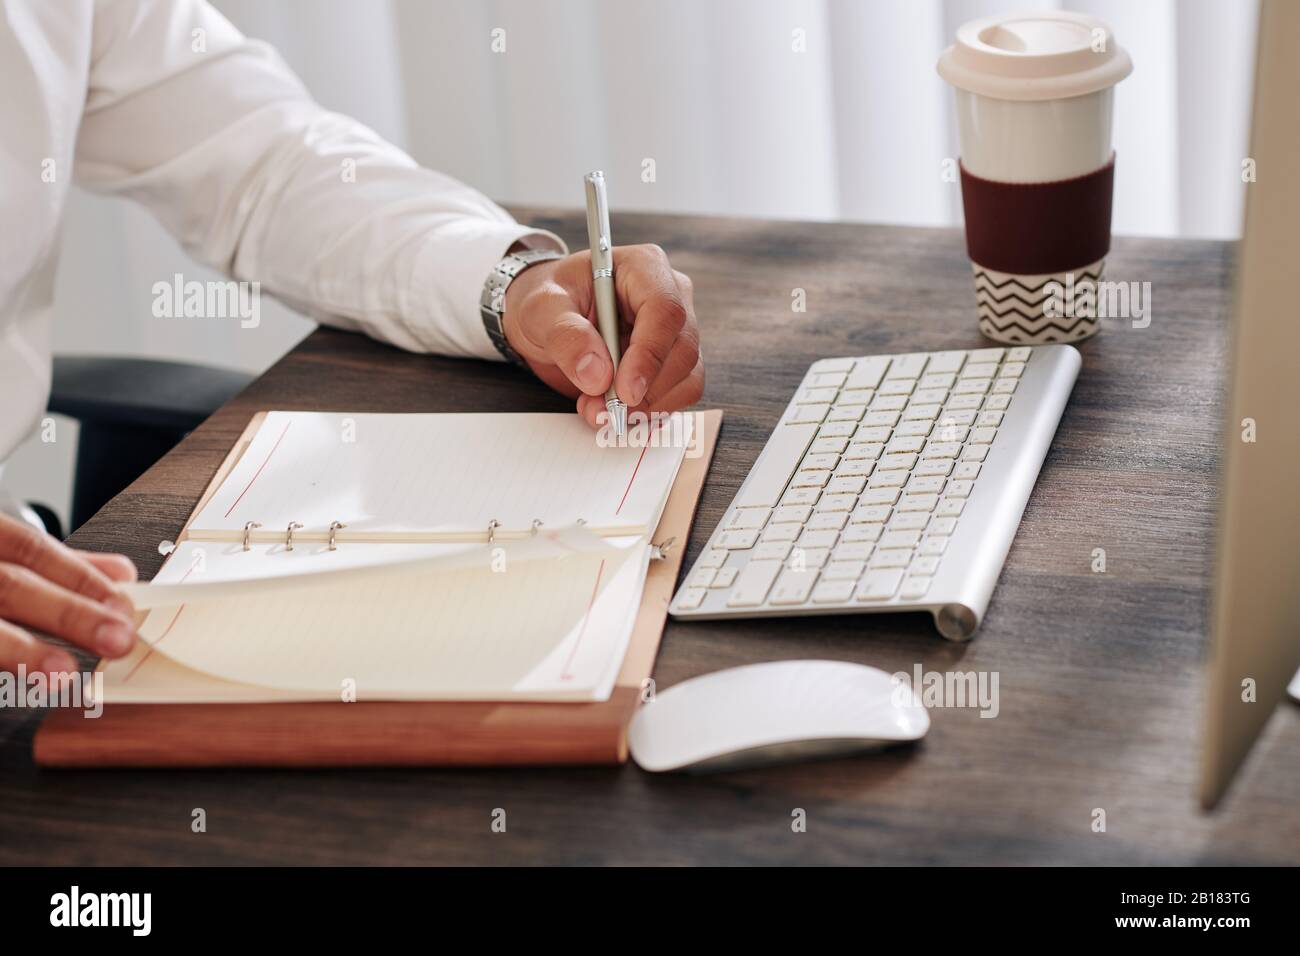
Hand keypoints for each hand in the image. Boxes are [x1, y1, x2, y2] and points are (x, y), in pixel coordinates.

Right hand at [0, 513, 138, 675]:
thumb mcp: (7, 554)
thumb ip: (61, 565)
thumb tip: (121, 575)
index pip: (32, 548)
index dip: (79, 576)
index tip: (123, 604)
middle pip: (13, 586)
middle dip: (69, 613)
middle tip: (118, 640)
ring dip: (24, 649)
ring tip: (63, 672)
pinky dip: (7, 662)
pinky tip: (26, 682)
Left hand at [502, 244, 703, 427]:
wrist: (548, 320)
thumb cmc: (548, 302)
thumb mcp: (541, 310)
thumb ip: (566, 336)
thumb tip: (597, 374)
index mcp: (643, 268)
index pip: (665, 310)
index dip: (649, 354)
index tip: (625, 391)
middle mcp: (671, 295)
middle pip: (682, 349)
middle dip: (644, 389)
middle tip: (601, 409)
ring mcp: (677, 330)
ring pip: (686, 376)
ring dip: (646, 405)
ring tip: (598, 409)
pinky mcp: (673, 361)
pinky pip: (679, 393)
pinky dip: (650, 410)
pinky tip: (616, 408)